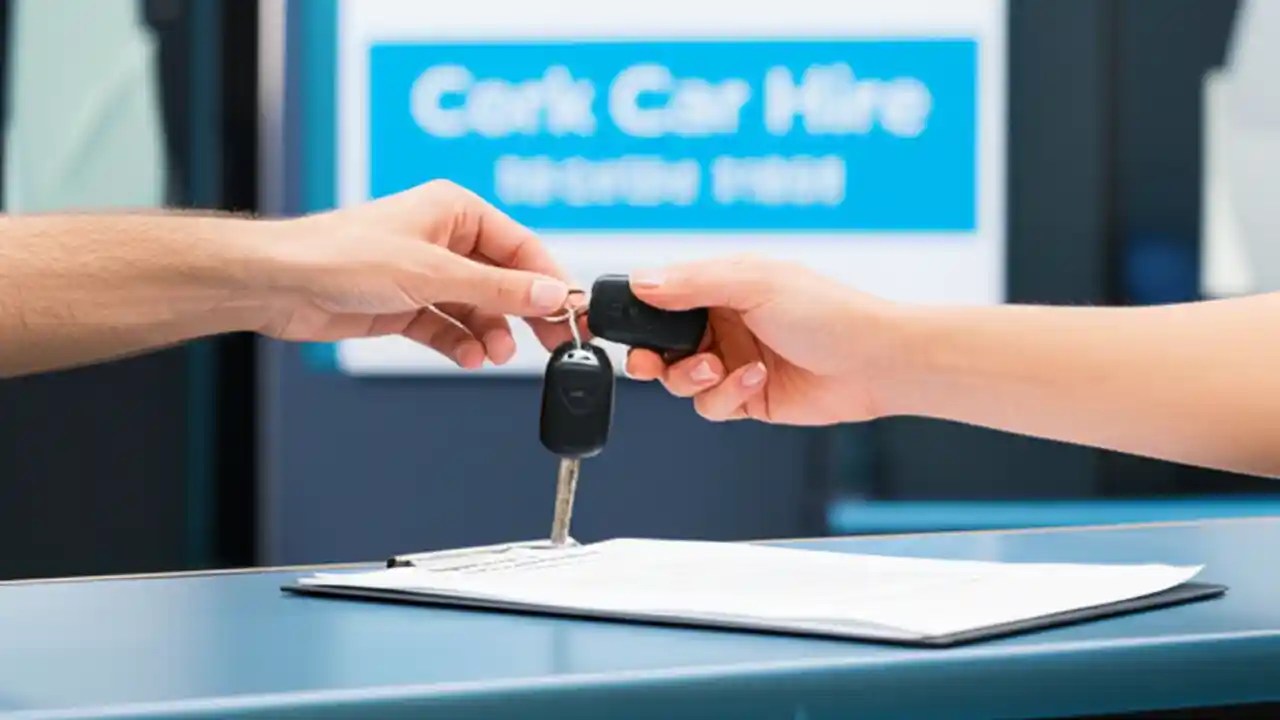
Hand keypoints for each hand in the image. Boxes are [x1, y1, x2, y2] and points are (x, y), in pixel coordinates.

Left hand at [256, 180, 581, 367]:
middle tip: (551, 343)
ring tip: (494, 354)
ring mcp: (424, 274)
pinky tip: (468, 357)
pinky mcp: (405, 305)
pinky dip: (460, 343)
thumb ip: (497, 290)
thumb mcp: (433, 274)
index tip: (571, 312)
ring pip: (477, 308)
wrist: (280, 284)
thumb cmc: (342, 256)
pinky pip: (448, 327)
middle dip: (523, 313)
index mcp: (455, 210)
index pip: (521, 246)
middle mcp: (444, 239)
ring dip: (490, 333)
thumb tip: (550, 293)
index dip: (548, 280)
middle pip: (504, 280)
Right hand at [625, 256, 898, 424]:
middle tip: (651, 362)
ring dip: (692, 377)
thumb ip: (694, 282)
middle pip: (663, 344)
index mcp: (724, 285)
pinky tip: (756, 379)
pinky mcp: (748, 398)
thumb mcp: (756, 283)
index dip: (642, 314)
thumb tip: (643, 280)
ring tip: (718, 369)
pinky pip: (712, 405)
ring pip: (681, 380)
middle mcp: (726, 323)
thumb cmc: (830, 313)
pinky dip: (726, 395)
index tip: (627, 326)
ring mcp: (735, 361)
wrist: (876, 364)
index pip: (664, 297)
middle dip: (653, 356)